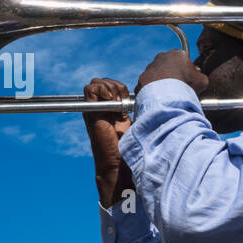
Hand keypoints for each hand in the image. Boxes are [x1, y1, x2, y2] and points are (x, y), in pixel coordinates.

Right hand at [83, 78, 134, 206]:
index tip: (128, 98)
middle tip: (123, 99)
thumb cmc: (129, 146)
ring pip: (96, 83)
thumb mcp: (134, 123)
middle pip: (101, 81)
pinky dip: (101, 90)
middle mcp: (99, 107)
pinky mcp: (90, 112)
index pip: (108, 84)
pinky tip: (112, 101)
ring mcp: (93, 108)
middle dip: (114, 85)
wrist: (118, 161)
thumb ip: (135, 109)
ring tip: (118, 101)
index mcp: (109, 108)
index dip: (118, 86)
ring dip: (109, 88)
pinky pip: (90, 91)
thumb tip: (152, 94)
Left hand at [136, 50, 208, 96]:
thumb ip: (201, 78)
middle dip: (173, 76)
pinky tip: (158, 97)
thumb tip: (199, 79)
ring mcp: (150, 66)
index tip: (188, 82)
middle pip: (169, 67)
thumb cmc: (185, 85)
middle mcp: (162, 57)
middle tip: (177, 88)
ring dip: (161, 83)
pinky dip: (152, 90)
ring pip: (158, 75)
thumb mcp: (202, 81)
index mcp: (178, 54)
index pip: (184, 62)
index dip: (187, 73)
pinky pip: (148, 84)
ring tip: (167, 94)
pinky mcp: (142, 77)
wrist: (165, 95)